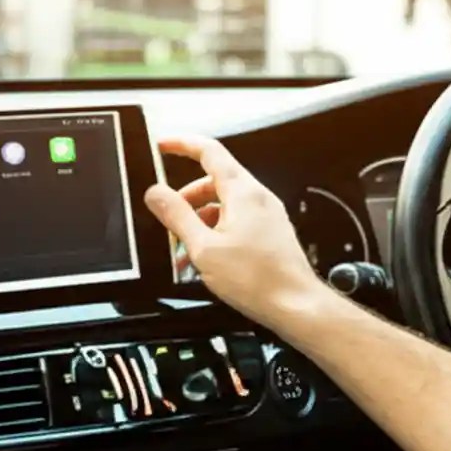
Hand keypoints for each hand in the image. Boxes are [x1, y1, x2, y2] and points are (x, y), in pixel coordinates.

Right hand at [145, 135, 328, 327]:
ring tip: (183, 250)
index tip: (163, 145)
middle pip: (213, 182)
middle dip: (185, 198)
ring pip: (223, 205)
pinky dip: (215, 233)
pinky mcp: (269, 233)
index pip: (209, 151)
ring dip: (199, 221)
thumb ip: (177, 217)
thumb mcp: (204, 248)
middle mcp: (258, 198)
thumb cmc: (257, 280)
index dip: (182, 144)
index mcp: (243, 193)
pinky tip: (203, 260)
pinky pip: (236, 222)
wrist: (294, 306)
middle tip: (167, 218)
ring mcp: (266, 215)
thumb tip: (155, 193)